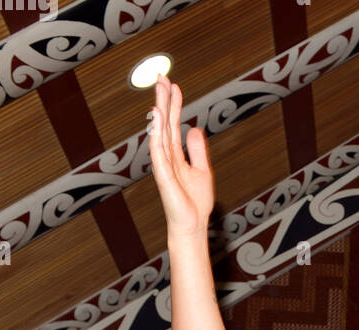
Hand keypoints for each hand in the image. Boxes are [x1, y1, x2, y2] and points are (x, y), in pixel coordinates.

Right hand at [147, 74, 215, 237]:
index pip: (173, 124)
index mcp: (176, 154)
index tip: (174, 85)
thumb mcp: (202, 171)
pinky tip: (157, 117)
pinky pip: (158, 150)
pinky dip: (156, 133)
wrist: (193, 224)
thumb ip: (197, 150)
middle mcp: (167, 156)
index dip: (174, 105)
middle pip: (165, 122)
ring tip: (159, 90)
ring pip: (160, 131)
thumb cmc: (195, 202)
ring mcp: (163, 164)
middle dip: (164, 100)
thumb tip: (195, 129)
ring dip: (159, 110)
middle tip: (162, 76)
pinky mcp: (163, 174)